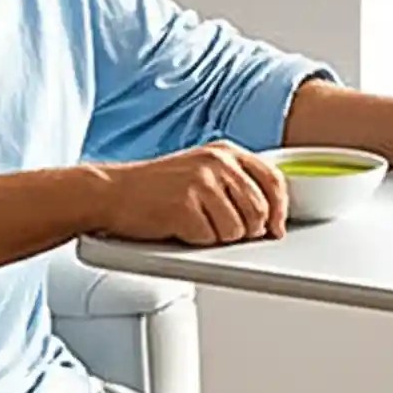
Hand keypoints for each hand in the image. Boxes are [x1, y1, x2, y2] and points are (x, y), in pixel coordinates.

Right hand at [97, 141, 288, 245]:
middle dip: (247, 231)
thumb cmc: (157, 188)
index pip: (273, 181)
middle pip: (259, 212)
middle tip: (221, 230)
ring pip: (237, 230)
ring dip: (219, 237)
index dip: (279, 211)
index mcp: (225, 152)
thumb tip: (271, 219)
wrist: (113, 192)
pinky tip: (180, 226)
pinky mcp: (185, 205)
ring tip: (196, 223)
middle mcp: (217, 162)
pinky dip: (197, 240)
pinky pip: (210, 239)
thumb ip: (235, 184)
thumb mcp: (202, 171)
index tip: (275, 229)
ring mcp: (200, 182)